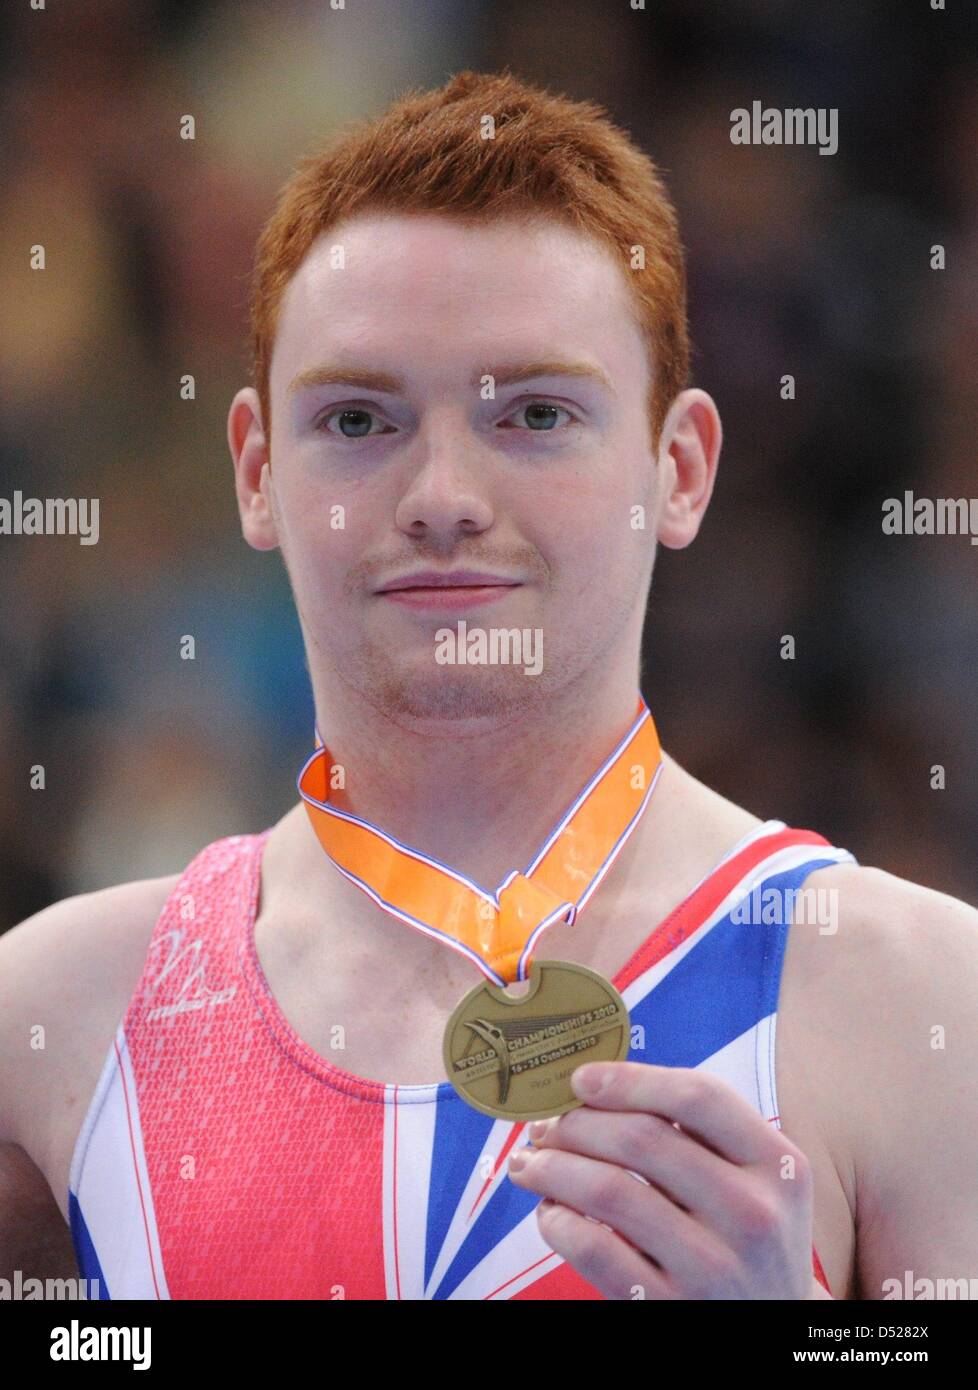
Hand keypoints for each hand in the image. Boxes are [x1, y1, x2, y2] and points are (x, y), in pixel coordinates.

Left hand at [507, 1061, 818, 1299]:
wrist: (774, 1327)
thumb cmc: (747, 1235)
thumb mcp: (755, 1179)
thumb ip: (699, 1133)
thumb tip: (597, 1090)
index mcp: (776, 1163)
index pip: (698, 1097)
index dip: (629, 1079)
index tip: (580, 1079)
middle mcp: (752, 1213)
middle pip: (642, 1138)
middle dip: (576, 1123)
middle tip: (543, 1126)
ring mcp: (713, 1266)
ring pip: (609, 1191)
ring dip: (554, 1168)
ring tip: (531, 1164)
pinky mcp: (670, 1307)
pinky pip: (595, 1250)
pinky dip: (558, 1222)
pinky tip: (551, 1213)